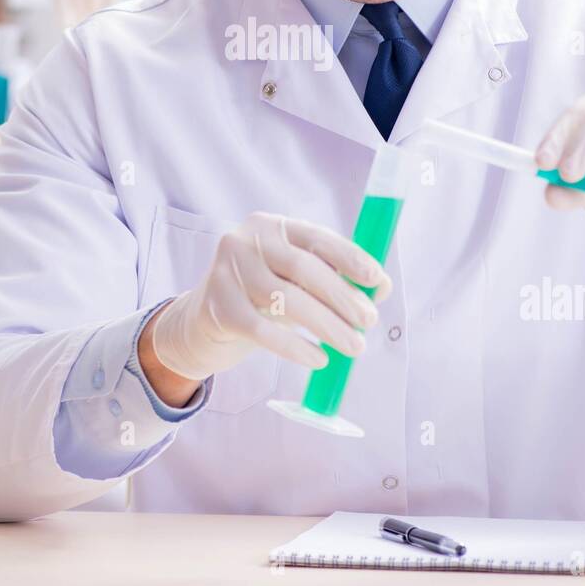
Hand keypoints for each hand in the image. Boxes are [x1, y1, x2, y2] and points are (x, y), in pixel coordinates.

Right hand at [147, 213, 391, 381]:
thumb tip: (381, 289)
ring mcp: (227, 272)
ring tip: (354, 346)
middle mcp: (246, 241)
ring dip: (327, 325)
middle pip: (303, 269)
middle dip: (342, 297)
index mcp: (273, 226)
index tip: (376, 280)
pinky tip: (319, 359)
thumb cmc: (262, 295)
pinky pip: (262, 330)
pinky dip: (296, 347)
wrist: (203, 320)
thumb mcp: (296, 280)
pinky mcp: (217, 307)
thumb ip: (335, 277)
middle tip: (369, 322)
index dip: (349, 257)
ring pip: (286, 300)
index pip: (317, 237)